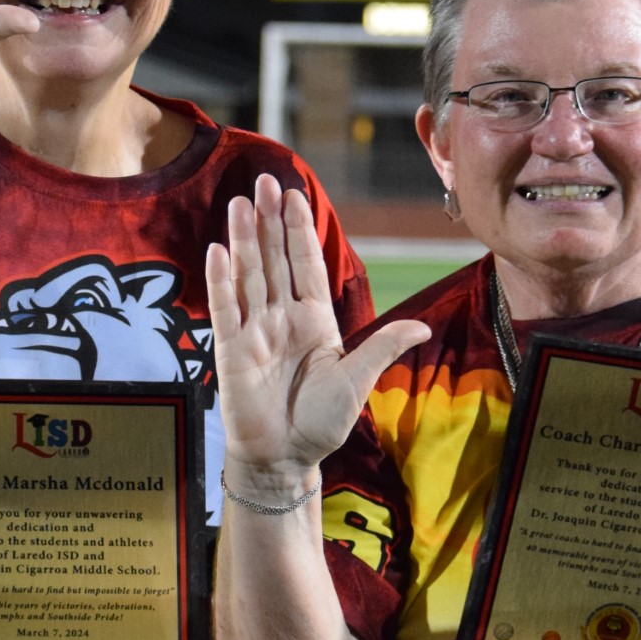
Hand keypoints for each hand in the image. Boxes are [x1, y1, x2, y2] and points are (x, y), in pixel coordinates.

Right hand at [205, 174, 428, 479]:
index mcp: (314, 320)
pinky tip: (219, 250)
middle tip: (263, 181)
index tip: (295, 196)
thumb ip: (382, 347)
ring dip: (244, 239)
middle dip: (269, 220)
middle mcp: (282, 318)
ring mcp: (255, 331)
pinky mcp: (231, 350)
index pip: (306, 265)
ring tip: (240, 203)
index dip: (300, 230)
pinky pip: (226, 308)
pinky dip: (221, 280)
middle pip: (274, 259)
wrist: (285, 458)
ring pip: (249, 275)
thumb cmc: (321, 422)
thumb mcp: (358, 381)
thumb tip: (421, 326)